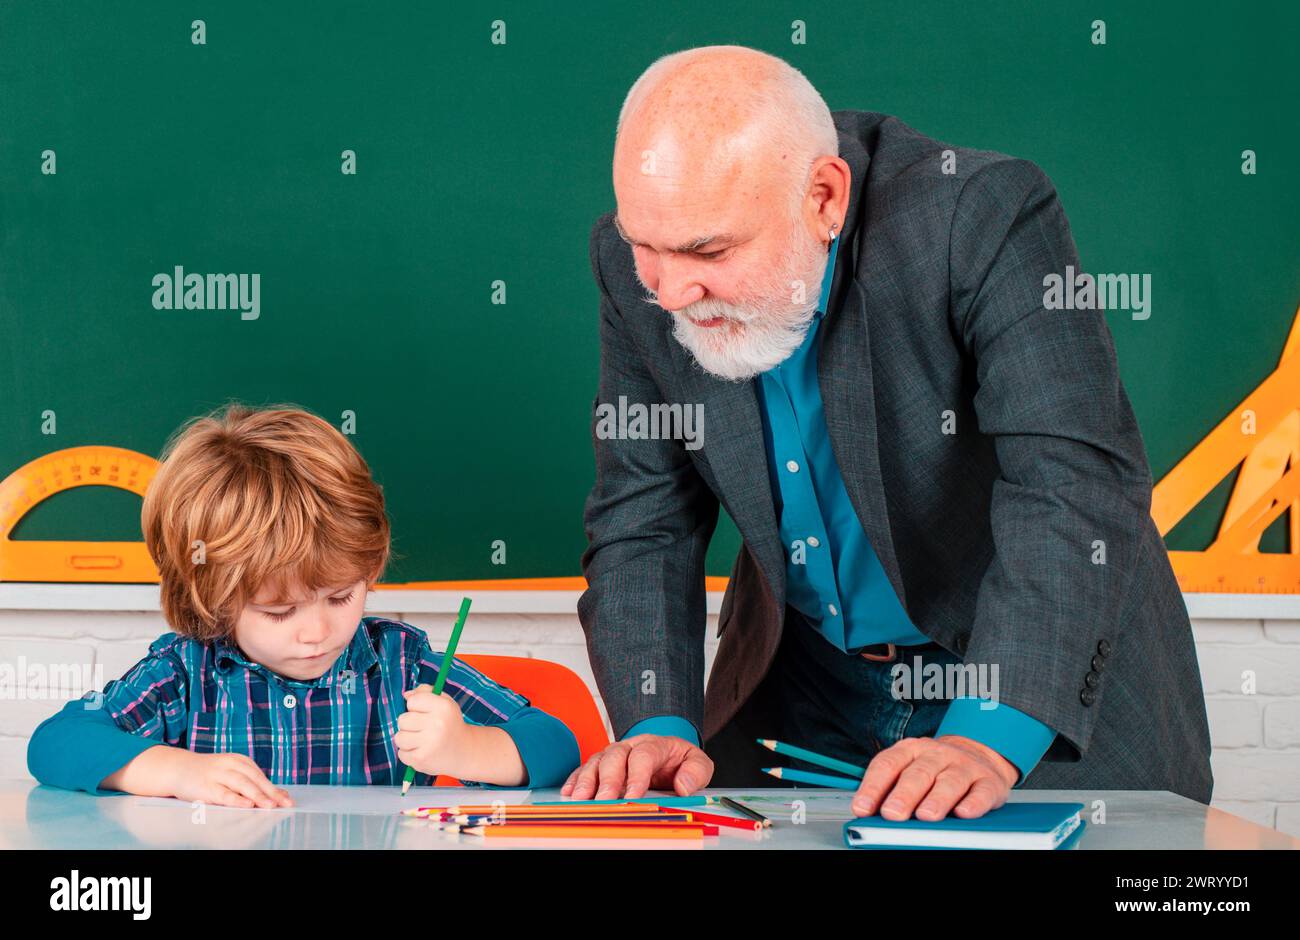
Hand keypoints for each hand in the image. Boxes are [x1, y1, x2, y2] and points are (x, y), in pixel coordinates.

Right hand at [152, 748, 292, 808]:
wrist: (178, 768)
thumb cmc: (210, 774)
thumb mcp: (232, 773)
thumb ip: (252, 783)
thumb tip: (280, 795)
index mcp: (239, 760)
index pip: (260, 776)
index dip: (274, 788)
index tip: (287, 800)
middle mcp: (230, 765)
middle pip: (254, 779)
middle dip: (270, 792)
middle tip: (284, 803)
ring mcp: (217, 774)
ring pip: (241, 784)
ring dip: (257, 795)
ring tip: (270, 805)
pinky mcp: (205, 786)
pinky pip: (223, 793)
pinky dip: (236, 799)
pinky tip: (246, 804)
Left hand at [394, 683, 471, 775]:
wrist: (465, 751)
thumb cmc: (449, 723)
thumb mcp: (444, 702)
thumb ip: (425, 692)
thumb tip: (406, 695)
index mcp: (443, 707)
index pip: (412, 701)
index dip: (415, 706)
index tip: (425, 712)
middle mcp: (437, 724)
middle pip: (402, 720)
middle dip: (409, 724)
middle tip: (423, 728)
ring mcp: (429, 743)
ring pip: (399, 737)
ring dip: (407, 739)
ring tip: (421, 741)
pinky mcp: (421, 759)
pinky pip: (401, 754)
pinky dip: (409, 754)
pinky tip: (422, 752)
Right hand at [560, 734, 713, 799]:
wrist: (669, 753)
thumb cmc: (680, 761)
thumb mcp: (698, 763)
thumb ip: (695, 772)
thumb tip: (683, 786)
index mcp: (654, 744)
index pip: (643, 755)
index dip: (636, 776)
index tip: (633, 796)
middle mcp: (630, 746)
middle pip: (614, 756)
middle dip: (607, 780)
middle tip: (603, 800)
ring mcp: (614, 754)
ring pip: (596, 761)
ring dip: (586, 780)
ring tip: (580, 799)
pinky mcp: (602, 764)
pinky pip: (586, 768)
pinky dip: (576, 779)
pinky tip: (569, 792)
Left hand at [851, 735, 1017, 820]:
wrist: (978, 753)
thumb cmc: (936, 768)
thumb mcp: (909, 769)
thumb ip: (890, 788)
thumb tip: (871, 814)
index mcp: (910, 750)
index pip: (887, 765)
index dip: (873, 787)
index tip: (862, 808)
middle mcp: (936, 754)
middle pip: (918, 774)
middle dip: (903, 795)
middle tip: (892, 814)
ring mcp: (964, 766)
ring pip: (950, 782)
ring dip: (937, 800)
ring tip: (926, 816)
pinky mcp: (989, 781)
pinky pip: (981, 792)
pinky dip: (974, 804)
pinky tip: (964, 813)